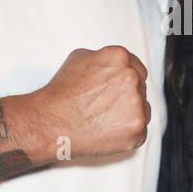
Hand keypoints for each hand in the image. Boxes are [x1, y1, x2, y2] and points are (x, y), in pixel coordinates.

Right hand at [32, 46, 150, 159]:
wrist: (50, 123)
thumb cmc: (61, 94)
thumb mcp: (79, 59)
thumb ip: (104, 58)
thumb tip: (113, 65)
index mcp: (119, 58)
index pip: (137, 69)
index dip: (125, 81)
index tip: (117, 90)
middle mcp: (131, 78)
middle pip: (140, 89)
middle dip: (126, 97)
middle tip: (106, 107)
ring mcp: (136, 105)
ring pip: (142, 110)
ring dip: (129, 115)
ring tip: (104, 120)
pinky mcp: (136, 129)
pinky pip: (140, 131)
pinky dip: (127, 133)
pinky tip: (108, 131)